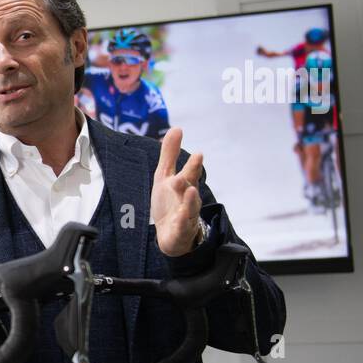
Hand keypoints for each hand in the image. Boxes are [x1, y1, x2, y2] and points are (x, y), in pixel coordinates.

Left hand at [151, 127, 203, 256]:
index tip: (198, 154)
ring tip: (191, 190)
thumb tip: (177, 128)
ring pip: (190, 207)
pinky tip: (180, 218)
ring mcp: (186, 215)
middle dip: (193, 175)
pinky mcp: (180, 231)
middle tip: (196, 163)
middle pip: (191, 186)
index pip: (190, 172)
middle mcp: (188, 199)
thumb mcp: (164, 176)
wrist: (170, 234)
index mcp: (184, 185)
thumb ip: (170, 154)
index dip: (193, 164)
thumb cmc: (169, 202)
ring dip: (190, 199)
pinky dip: (182, 222)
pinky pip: (182, 227)